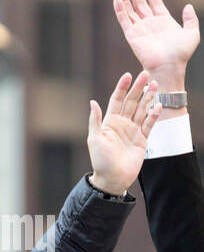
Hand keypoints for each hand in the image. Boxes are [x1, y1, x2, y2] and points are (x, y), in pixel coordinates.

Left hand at [87, 70, 161, 194]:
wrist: (113, 178)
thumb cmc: (101, 160)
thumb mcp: (95, 139)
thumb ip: (95, 120)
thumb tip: (92, 102)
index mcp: (109, 122)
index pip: (116, 100)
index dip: (122, 88)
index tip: (127, 75)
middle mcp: (121, 124)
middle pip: (131, 102)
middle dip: (138, 88)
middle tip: (146, 74)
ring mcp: (133, 130)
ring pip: (142, 110)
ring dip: (148, 98)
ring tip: (155, 85)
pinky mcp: (142, 138)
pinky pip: (149, 124)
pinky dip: (153, 115)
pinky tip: (157, 106)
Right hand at [112, 0, 197, 94]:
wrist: (168, 65)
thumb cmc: (181, 53)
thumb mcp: (192, 33)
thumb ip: (191, 19)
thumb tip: (188, 5)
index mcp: (164, 21)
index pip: (155, 3)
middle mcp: (150, 24)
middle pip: (139, 4)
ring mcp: (140, 29)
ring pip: (129, 10)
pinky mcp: (132, 35)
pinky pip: (124, 20)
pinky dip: (120, 10)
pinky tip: (116, 0)